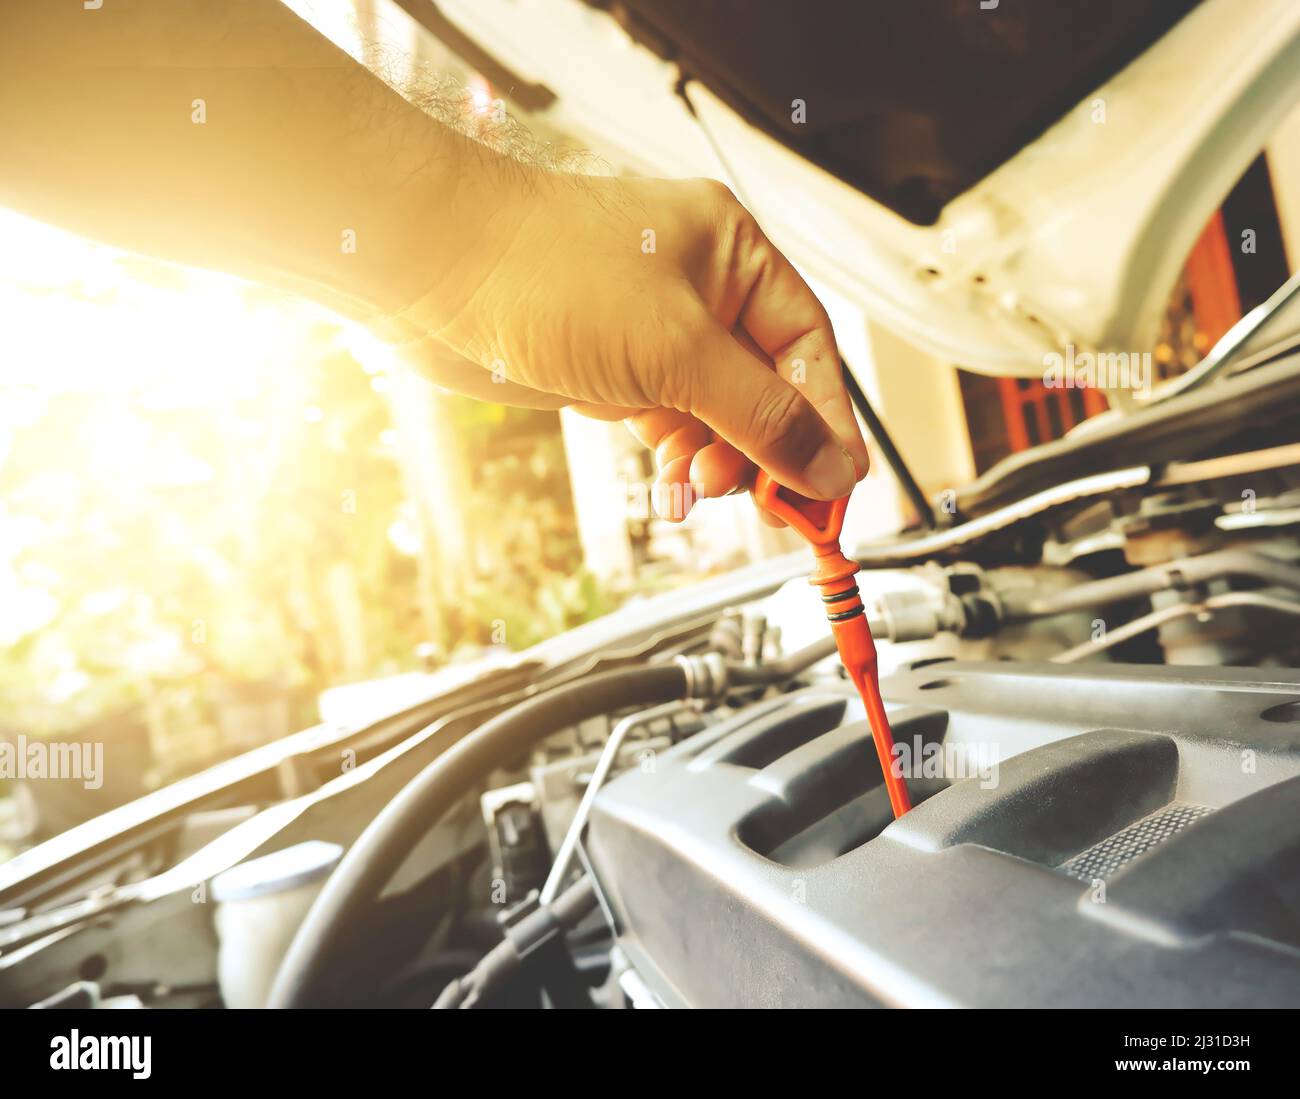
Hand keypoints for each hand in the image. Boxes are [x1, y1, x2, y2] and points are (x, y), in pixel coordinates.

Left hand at [389, 172, 868, 520]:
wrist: (433, 273)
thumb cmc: (541, 269)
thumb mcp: (676, 349)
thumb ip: (762, 415)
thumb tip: (831, 464)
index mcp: (735, 253)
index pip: (810, 348)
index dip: (829, 422)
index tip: (838, 485)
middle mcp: (701, 288)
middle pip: (768, 386)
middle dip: (771, 449)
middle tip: (773, 503)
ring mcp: (656, 331)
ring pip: (719, 413)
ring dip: (722, 461)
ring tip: (705, 488)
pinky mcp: (615, 369)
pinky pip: (673, 423)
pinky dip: (680, 459)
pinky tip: (676, 485)